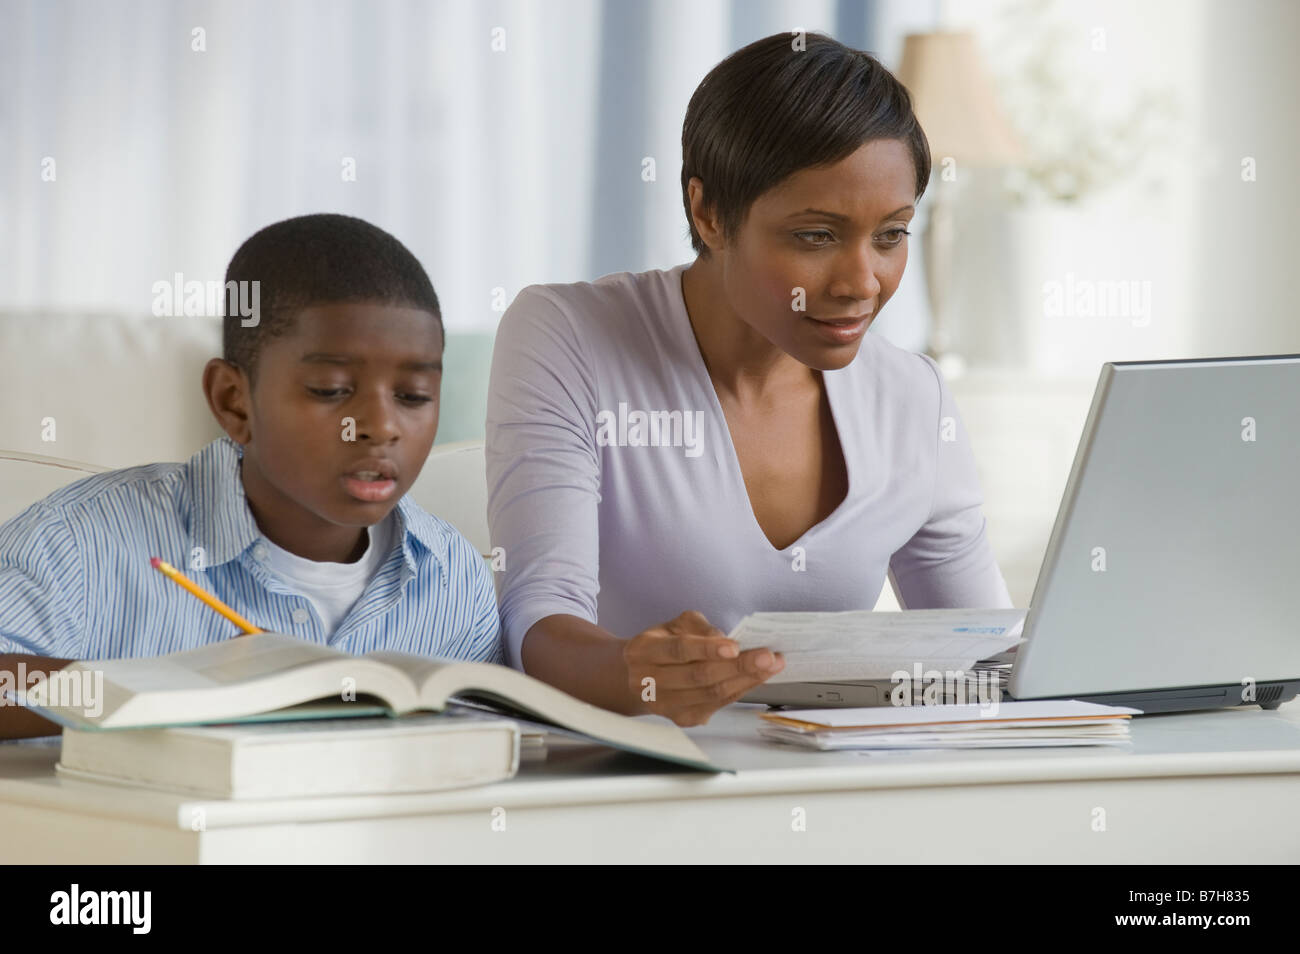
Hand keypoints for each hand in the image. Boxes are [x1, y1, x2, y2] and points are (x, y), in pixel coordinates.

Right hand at [622, 610, 783, 726]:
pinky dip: (741, 690)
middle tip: (767, 656)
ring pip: (711, 694)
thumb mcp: (675, 625)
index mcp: (643, 651)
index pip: (678, 650)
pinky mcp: (682, 719)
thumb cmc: (662, 644)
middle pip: (699, 676)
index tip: (735, 646)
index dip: (708, 649)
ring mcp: (665, 705)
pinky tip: (757, 678)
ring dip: (746, 680)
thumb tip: (727, 639)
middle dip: (738, 666)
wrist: (641, 676)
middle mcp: (648, 681)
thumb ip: (699, 627)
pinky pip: (717, 705)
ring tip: (771, 665)